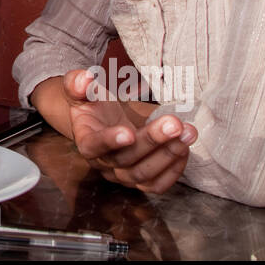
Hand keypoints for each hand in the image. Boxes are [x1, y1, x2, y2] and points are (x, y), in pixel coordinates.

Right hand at [61, 68, 196, 193]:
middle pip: (126, 160)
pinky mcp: (140, 181)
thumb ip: (76, 83)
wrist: (103, 121)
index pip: (93, 146)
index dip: (110, 141)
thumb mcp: (81, 90)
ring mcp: (122, 175)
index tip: (129, 132)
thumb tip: (84, 79)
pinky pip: (156, 185)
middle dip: (153, 141)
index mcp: (86, 140)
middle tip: (175, 123)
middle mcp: (103, 163)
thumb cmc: (93, 105)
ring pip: (143, 175)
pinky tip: (185, 149)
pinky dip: (174, 170)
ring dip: (168, 155)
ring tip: (188, 133)